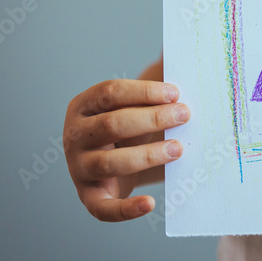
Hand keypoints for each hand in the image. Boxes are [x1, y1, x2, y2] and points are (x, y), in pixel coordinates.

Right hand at [64, 80, 187, 221]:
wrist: (116, 164)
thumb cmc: (132, 127)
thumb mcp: (138, 103)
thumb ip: (156, 83)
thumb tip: (176, 52)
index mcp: (84, 106)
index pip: (110, 92)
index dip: (144, 92)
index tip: (176, 93)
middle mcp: (75, 135)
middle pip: (113, 124)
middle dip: (152, 119)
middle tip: (186, 115)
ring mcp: (79, 168)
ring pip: (111, 162)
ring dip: (148, 155)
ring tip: (179, 148)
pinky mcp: (89, 197)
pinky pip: (103, 208)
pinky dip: (126, 209)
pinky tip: (149, 204)